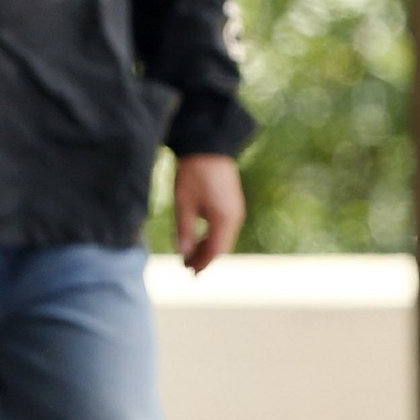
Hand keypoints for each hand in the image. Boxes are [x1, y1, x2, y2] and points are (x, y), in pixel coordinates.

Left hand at [172, 153, 245, 272]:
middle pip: (221, 246)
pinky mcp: (233, 204)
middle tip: (188, 268)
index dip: (202, 263)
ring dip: (208, 248)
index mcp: (224, 219)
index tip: (189, 273)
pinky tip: (200, 239)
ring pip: (224, 238)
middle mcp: (235, 217)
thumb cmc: (193, 174)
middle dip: (205, 258)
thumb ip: (184, 231)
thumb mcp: (183, 204)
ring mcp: (236, 210)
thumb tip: (183, 254)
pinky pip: (225, 228)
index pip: (215, 250)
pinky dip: (213, 237)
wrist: (208, 147)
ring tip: (190, 256)